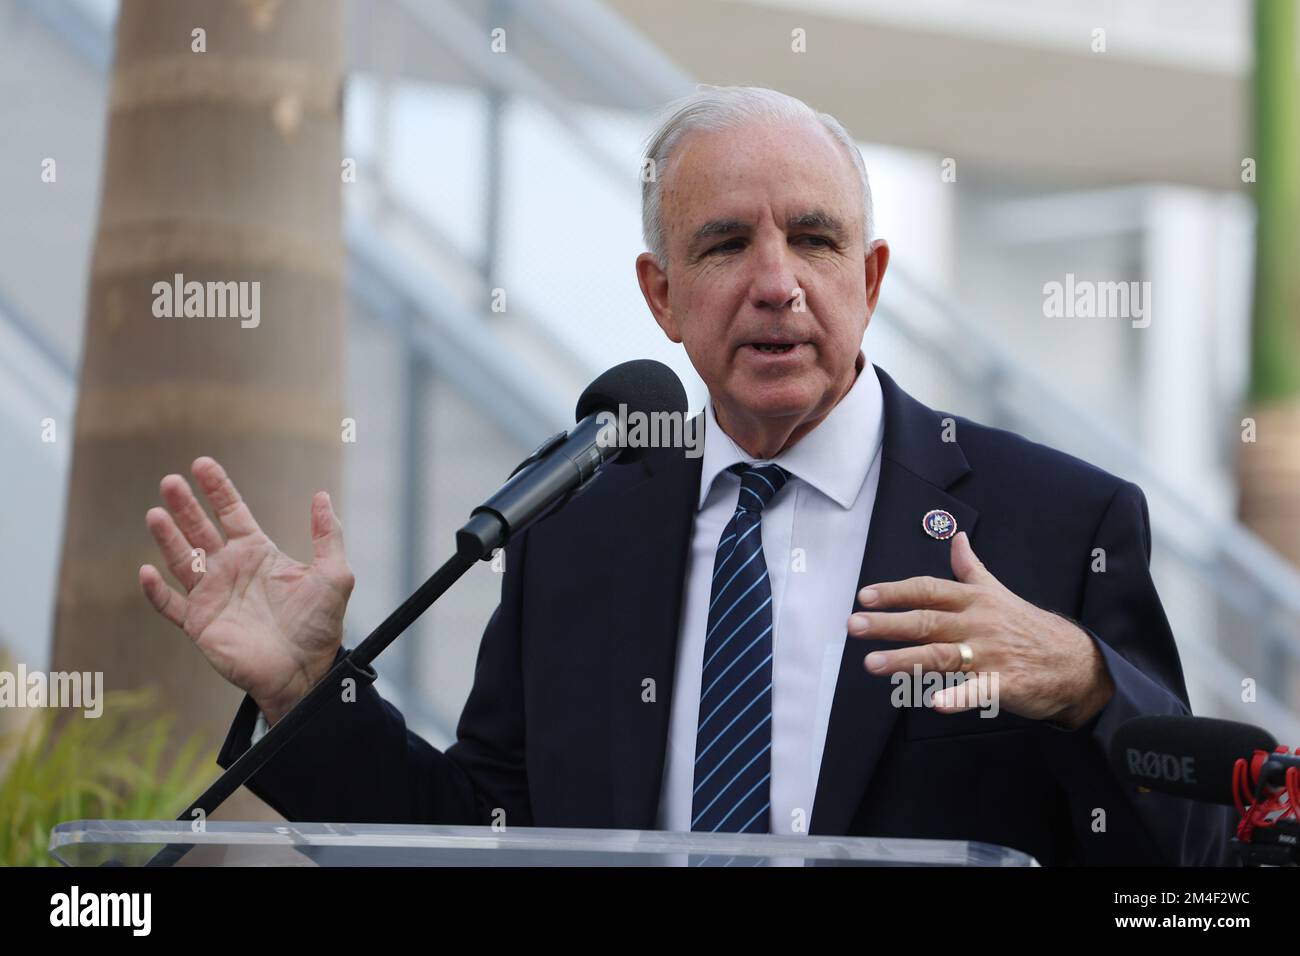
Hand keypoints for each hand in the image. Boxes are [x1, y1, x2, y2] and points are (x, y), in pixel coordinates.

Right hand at [138, 456, 354, 725]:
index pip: (232, 512)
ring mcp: (212, 596)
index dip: (217, 488)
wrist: (307, 672)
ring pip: (182, 560)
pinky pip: (171, 606)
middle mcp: (231, 569)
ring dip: (168, 538)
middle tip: (170, 481)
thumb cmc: (321, 625)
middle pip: (200, 529)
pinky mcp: (200, 625)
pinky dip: (156, 591)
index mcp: (258, 553)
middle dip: (185, 505)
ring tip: (155, 513)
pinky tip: (146, 571)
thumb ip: (328, 535)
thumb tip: (322, 496)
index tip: (201, 463)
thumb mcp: (334, 574)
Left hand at [846, 531, 1113, 728]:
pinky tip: (936, 702)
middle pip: (927, 621)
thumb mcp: (997, 591)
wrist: (1075, 660)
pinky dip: (958, 696)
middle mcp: (978, 623)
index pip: (928, 590)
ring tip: (872, 664)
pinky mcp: (1004, 683)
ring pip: (941, 655)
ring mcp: (990, 654)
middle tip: (854, 626)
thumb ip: (970, 567)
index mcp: (974, 600)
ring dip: (905, 659)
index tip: (864, 597)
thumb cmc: (1027, 625)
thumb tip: (956, 536)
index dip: (895, 592)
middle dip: (888, 623)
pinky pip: (978, 691)